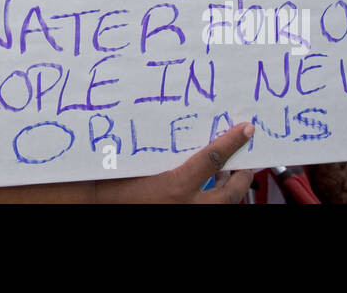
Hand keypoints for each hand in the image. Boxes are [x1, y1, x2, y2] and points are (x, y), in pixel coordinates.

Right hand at [98, 122, 255, 202]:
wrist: (99, 202)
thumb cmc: (113, 182)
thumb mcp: (140, 160)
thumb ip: (164, 150)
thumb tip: (182, 131)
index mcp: (177, 186)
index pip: (214, 159)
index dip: (233, 142)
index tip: (246, 129)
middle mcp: (189, 206)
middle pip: (232, 192)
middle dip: (243, 175)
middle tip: (246, 161)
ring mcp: (188, 215)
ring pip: (223, 205)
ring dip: (229, 189)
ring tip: (229, 175)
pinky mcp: (183, 216)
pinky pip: (207, 208)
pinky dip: (213, 199)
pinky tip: (206, 191)